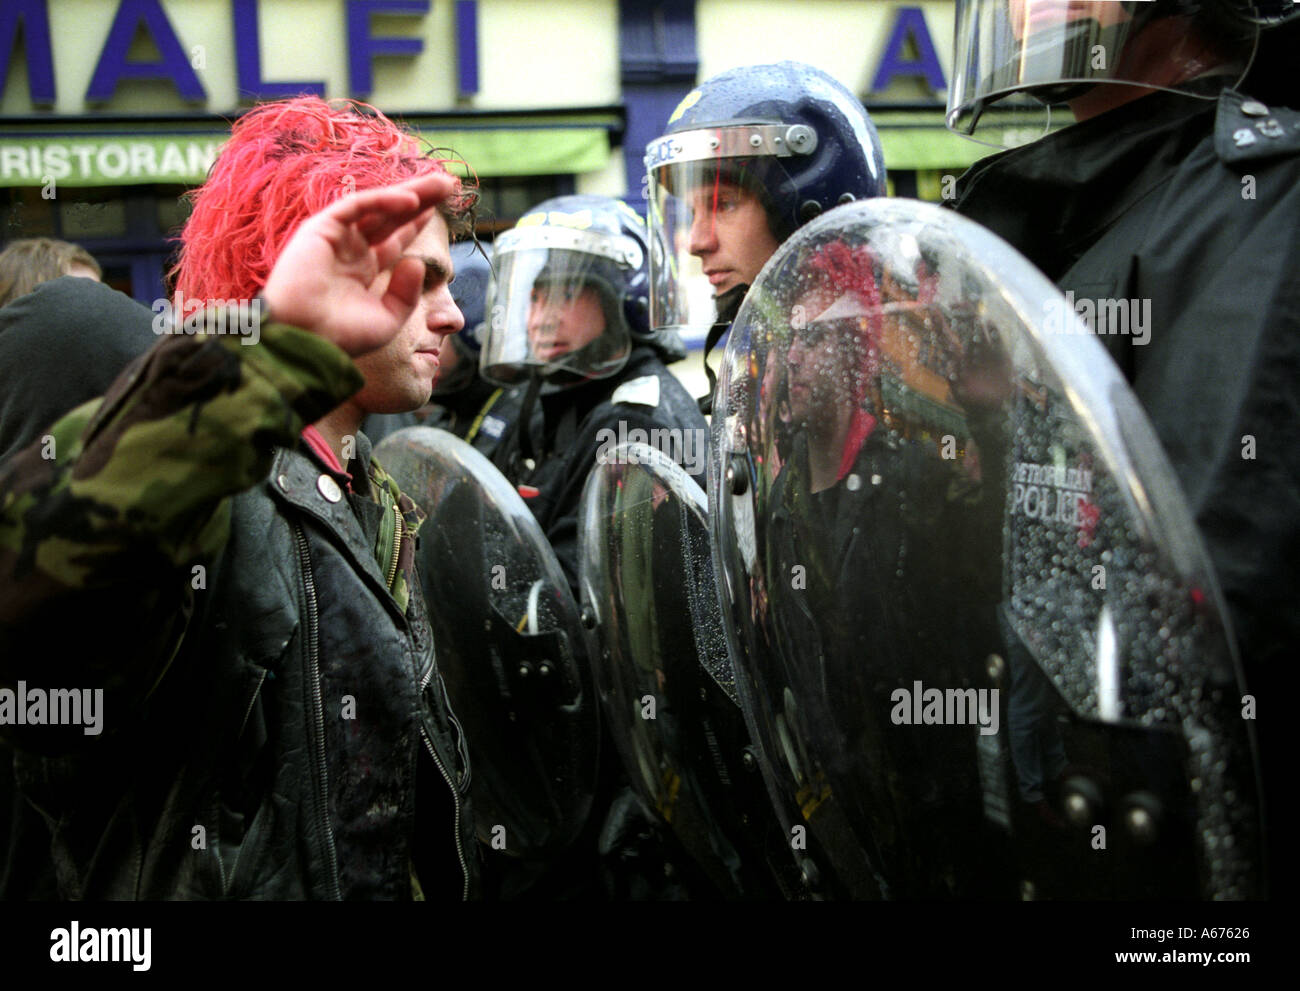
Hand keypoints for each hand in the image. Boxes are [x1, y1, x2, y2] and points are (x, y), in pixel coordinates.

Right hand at [261, 172, 457, 355]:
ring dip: (409, 192)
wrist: (306, 339)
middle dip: (419, 199)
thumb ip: (407, 293)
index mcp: (361, 271)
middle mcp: (349, 250)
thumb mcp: (387, 318)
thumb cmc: (342, 336)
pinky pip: (356, 206)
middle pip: (390, 217)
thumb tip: (417, 261)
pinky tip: (411, 201)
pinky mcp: (320, 228)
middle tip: (448, 183)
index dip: (416, 223)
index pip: (394, 239)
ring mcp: (335, 238)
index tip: (442, 208)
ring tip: (441, 183)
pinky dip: (383, 201)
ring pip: (376, 207)